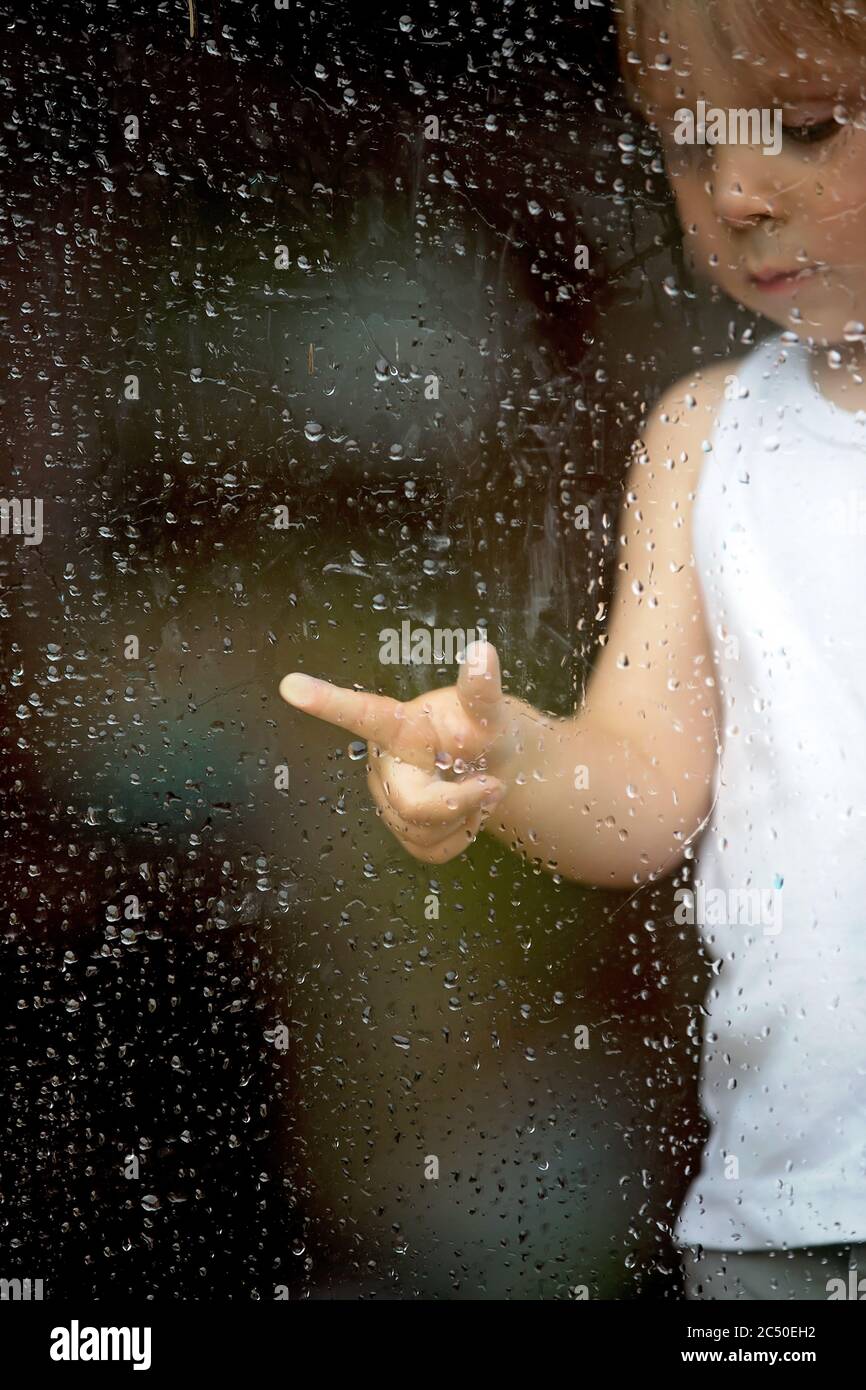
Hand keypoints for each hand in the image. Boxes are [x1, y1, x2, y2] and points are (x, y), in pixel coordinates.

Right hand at [279, 641, 511, 862]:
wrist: (494, 768)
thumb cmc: (480, 733)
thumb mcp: (487, 712)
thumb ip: (481, 690)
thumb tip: (482, 651)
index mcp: (398, 726)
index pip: (362, 714)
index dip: (327, 702)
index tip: (290, 685)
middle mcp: (385, 762)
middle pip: (410, 804)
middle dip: (457, 802)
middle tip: (491, 786)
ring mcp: (390, 799)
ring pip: (422, 831)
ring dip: (465, 818)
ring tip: (478, 790)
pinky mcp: (403, 830)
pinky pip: (432, 850)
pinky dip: (461, 836)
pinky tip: (467, 814)